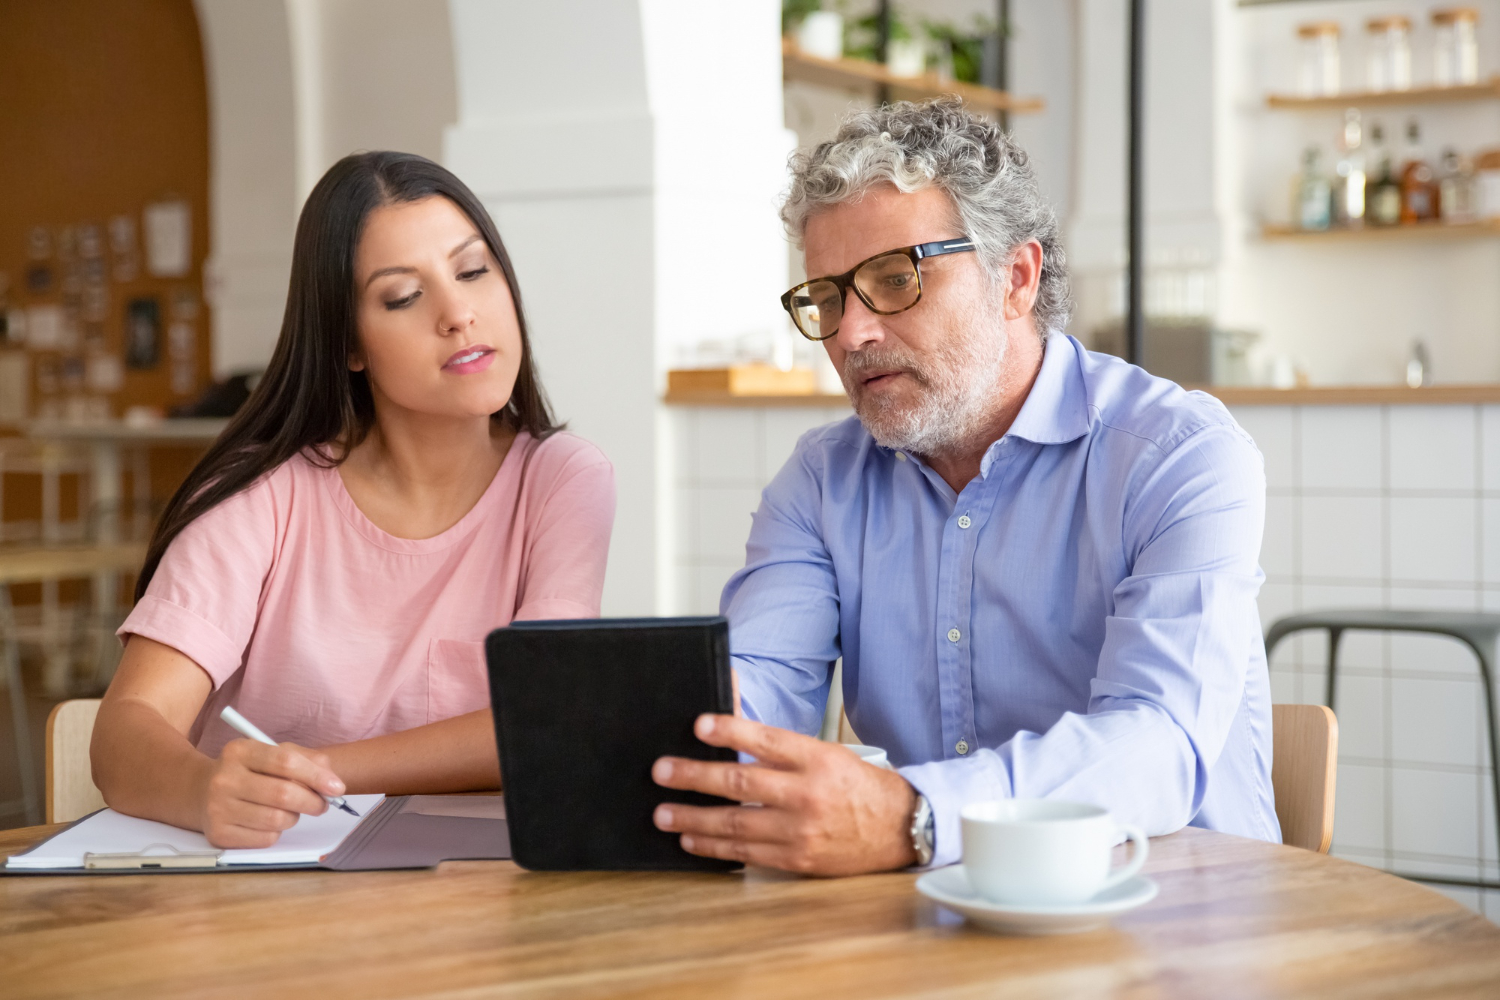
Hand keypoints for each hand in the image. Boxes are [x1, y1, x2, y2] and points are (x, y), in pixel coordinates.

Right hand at [196, 739, 346, 847]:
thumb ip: (305, 759)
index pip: (285, 762)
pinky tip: (269, 821)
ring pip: (277, 820)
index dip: (316, 776)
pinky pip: (266, 839)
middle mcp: (225, 778)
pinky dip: (277, 832)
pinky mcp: (219, 834)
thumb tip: (331, 780)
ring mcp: (218, 808)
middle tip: (322, 804)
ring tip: (290, 810)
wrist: (200, 791)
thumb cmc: (248, 771)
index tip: (337, 788)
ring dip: (294, 817)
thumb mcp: (270, 753)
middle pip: (283, 794)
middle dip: (313, 802)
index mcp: (240, 751)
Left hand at [651, 714, 918, 875]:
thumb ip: (781, 748)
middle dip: (694, 777)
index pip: (766, 739)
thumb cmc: (857, 785)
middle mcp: (806, 794)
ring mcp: (800, 830)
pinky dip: (715, 847)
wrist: (898, 827)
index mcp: (816, 759)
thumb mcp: (826, 753)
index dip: (730, 731)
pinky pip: (747, 853)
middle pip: (740, 783)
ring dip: (693, 819)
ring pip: (735, 824)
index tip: (699, 725)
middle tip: (662, 772)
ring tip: (664, 814)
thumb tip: (733, 737)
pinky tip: (692, 841)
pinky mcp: (797, 859)